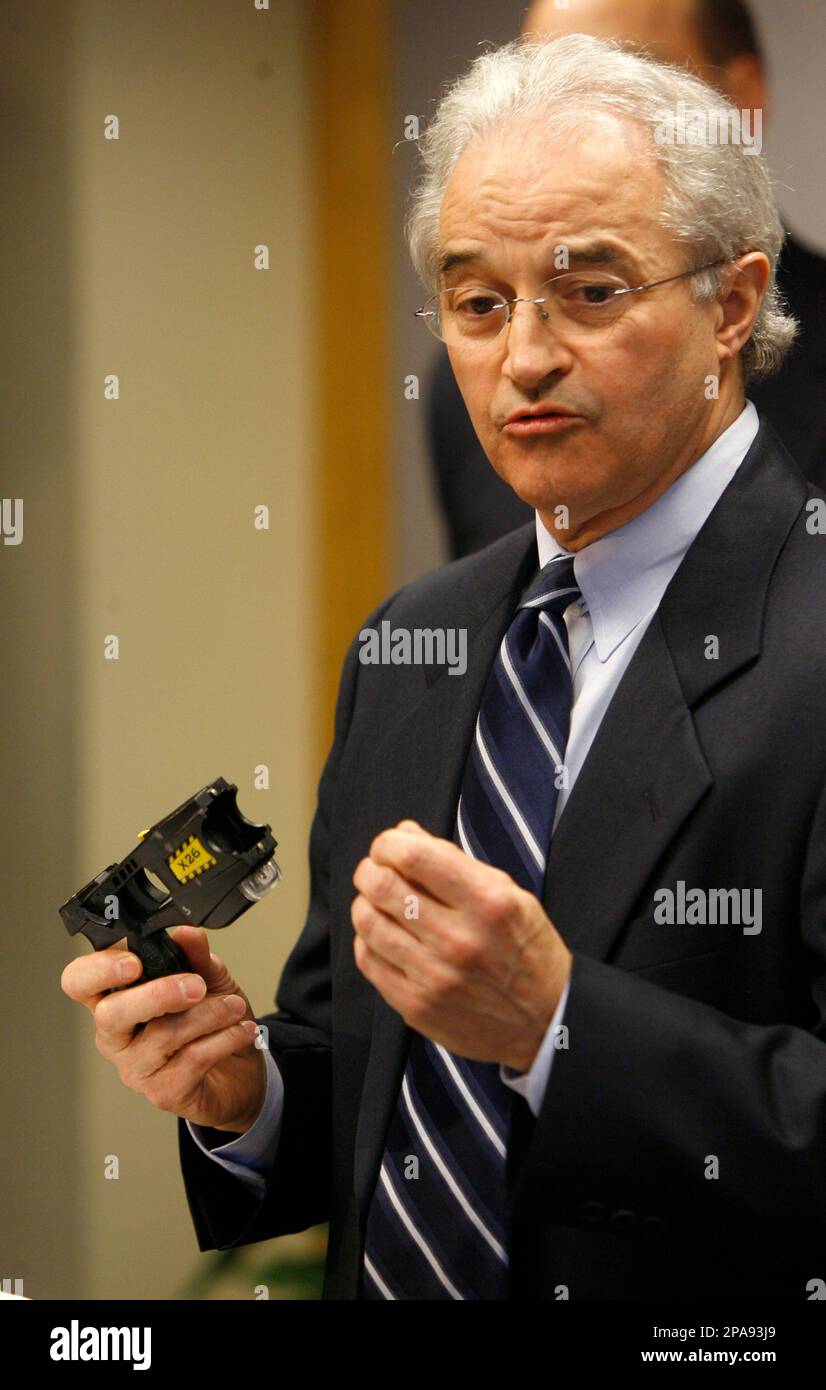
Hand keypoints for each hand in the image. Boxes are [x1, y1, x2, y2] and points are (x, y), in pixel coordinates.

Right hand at [60, 926, 266, 1133]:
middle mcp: (116, 1036)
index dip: (97, 970)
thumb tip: (186, 933)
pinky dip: (224, 1039)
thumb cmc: (211, 1020)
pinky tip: (241, 1030)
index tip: (133, 962)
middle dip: (156, 994)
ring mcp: (136, 1067)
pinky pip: (192, 1059)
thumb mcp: (208, 977)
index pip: (79, 982)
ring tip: (234, 1007)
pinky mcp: (163, 1092)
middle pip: (111, 1014)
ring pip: (162, 1035)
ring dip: (208, 1014)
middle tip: (195, 986)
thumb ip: (195, 955)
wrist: (240, 1071)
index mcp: (115, 998)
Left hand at [351, 820, 571, 1071]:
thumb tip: (406, 833)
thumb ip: (456, 861)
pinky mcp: (416, 1005)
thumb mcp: (511, 895)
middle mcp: (459, 940)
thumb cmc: (528, 953)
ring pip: (367, 921)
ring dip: (365, 902)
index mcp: (488, 903)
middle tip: (375, 869)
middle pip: (382, 886)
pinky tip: (383, 934)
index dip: (389, 842)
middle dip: (370, 868)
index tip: (389, 844)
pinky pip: (368, 960)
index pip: (415, 857)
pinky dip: (367, 938)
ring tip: (377, 901)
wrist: (546, 1021)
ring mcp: (434, 976)